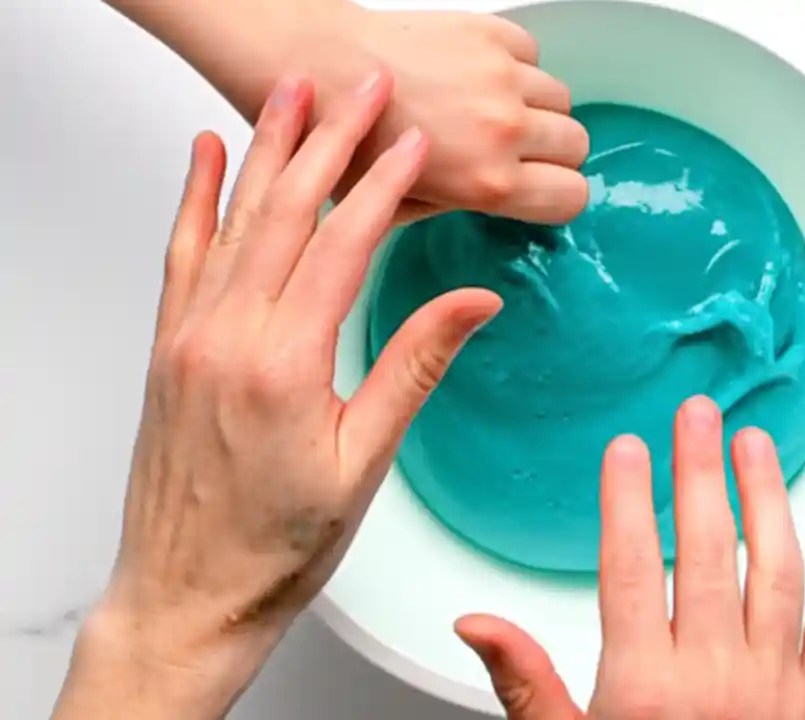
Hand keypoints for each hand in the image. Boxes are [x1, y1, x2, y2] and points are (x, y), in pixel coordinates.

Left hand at [55, 70, 499, 717]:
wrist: (189, 590)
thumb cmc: (276, 543)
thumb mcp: (367, 461)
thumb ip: (416, 367)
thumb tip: (473, 306)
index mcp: (284, 364)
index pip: (344, 246)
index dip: (385, 187)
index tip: (414, 145)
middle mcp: (226, 337)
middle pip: (287, 212)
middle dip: (331, 139)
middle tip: (365, 88)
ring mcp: (188, 335)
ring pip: (232, 219)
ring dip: (267, 149)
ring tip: (296, 92)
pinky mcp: (166, 345)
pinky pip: (179, 253)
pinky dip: (193, 197)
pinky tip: (203, 155)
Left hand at [305, 6, 589, 223]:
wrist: (318, 67)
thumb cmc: (347, 142)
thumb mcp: (403, 208)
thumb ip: (463, 206)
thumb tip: (500, 201)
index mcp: (488, 182)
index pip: (573, 196)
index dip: (558, 197)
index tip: (539, 190)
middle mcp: (505, 128)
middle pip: (577, 144)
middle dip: (552, 152)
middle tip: (515, 151)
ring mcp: (501, 76)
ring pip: (561, 98)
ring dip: (537, 106)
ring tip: (494, 110)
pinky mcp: (489, 33)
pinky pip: (533, 53)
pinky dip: (517, 64)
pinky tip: (480, 75)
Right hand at [455, 396, 804, 719]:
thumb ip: (525, 683)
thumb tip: (477, 623)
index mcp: (644, 691)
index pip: (632, 567)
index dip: (626, 500)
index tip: (624, 450)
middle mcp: (714, 680)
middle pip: (706, 551)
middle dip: (698, 472)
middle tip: (696, 414)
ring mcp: (776, 689)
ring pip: (775, 570)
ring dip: (767, 497)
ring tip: (756, 443)